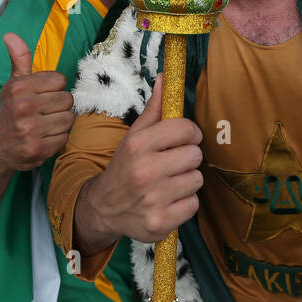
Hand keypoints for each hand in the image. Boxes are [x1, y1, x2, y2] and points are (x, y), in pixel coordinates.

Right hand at [0, 33, 74, 171]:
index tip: (42, 96)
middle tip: (44, 112)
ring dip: (60, 123)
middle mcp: (23, 107)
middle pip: (67, 99)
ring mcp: (29, 130)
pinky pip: (64, 137)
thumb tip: (10, 34)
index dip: (54, 88)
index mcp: (18, 88)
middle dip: (59, 106)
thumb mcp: (13, 84)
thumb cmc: (11, 111)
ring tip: (45, 125)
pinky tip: (44, 138)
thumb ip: (19, 59)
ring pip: (68, 119)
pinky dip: (57, 139)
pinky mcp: (37, 149)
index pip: (60, 80)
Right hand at [87, 74, 202, 243]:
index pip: (186, 129)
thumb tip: (165, 78)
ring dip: (187, 181)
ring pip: (197, 180)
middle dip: (188, 158)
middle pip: (195, 155)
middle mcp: (144, 172)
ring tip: (169, 182)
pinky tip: (169, 200)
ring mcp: (152, 199)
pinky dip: (185, 203)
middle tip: (173, 163)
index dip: (190, 133)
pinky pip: (193, 205)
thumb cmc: (125, 167)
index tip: (184, 139)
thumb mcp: (134, 136)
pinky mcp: (160, 223)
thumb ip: (154, 109)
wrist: (104, 208)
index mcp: (138, 145)